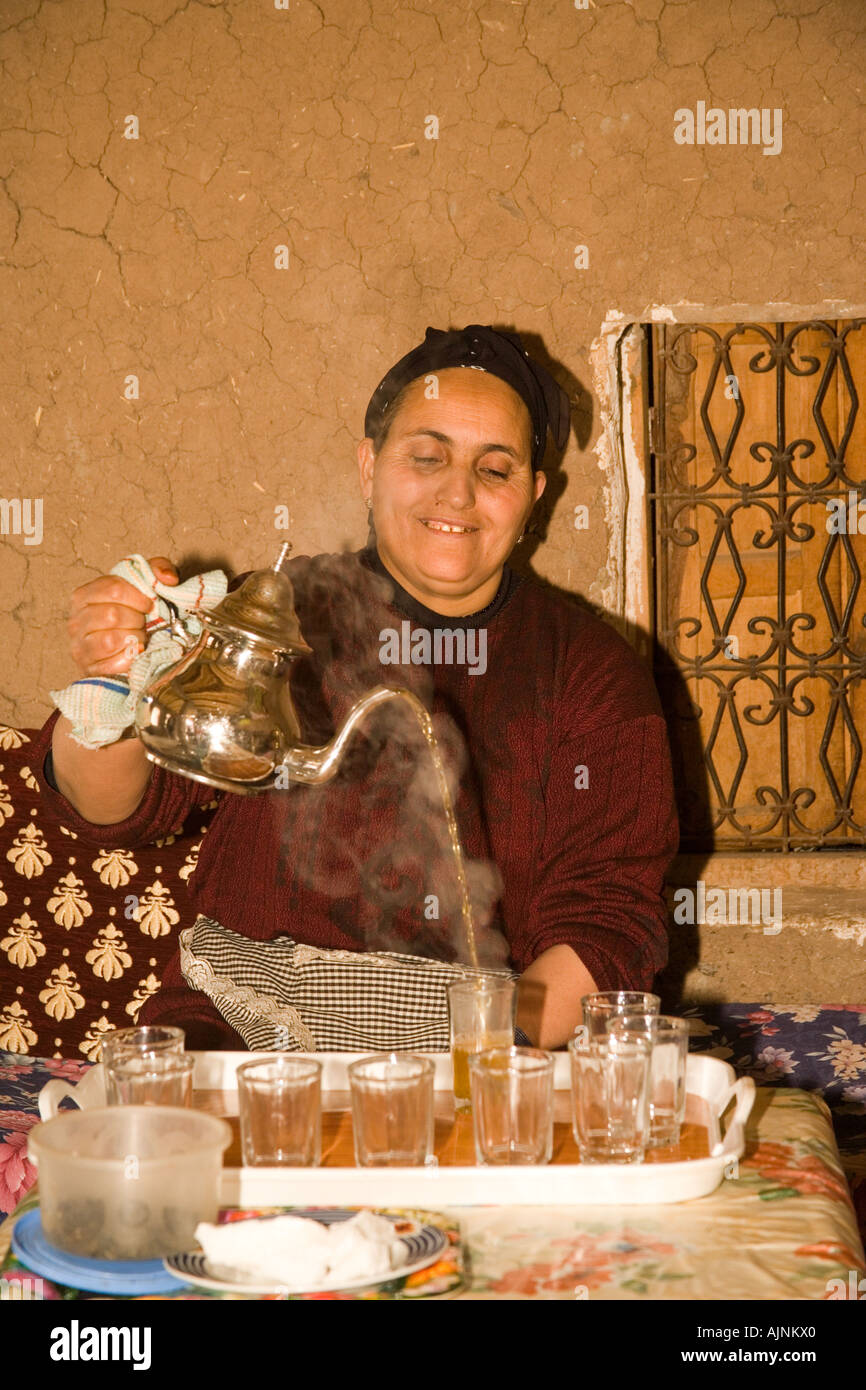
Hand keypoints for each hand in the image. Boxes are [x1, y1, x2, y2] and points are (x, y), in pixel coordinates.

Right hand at [68, 556, 178, 676]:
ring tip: (138, 636)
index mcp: (84, 595)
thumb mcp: (144, 584)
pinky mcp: (89, 668)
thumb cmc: (132, 611)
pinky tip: (133, 652)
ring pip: (111, 640)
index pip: (113, 590)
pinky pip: (113, 664)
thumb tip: (168, 578)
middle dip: (136, 619)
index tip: (149, 604)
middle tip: (142, 622)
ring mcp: (79, 646)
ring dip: (134, 638)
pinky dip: (130, 658)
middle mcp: (75, 620)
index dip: (138, 598)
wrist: (122, 646)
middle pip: (112, 615)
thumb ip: (158, 569)